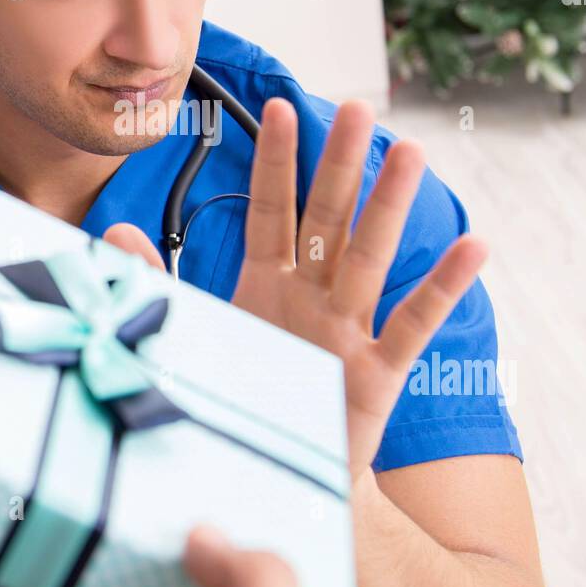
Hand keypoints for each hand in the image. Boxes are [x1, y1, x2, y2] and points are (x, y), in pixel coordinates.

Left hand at [104, 99, 488, 492]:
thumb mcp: (190, 337)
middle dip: (341, 165)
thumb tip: (111, 231)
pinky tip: (474, 247)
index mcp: (266, 285)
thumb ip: (155, 283)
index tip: (281, 108)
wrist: (275, 479)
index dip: (277, 162)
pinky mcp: (376, 375)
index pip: (272, 211)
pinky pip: (411, 326)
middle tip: (360, 107)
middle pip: (328, 220)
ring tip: (412, 150)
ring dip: (389, 206)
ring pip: (369, 258)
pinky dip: (442, 289)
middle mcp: (310, 298)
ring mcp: (347, 331)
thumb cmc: (240, 399)